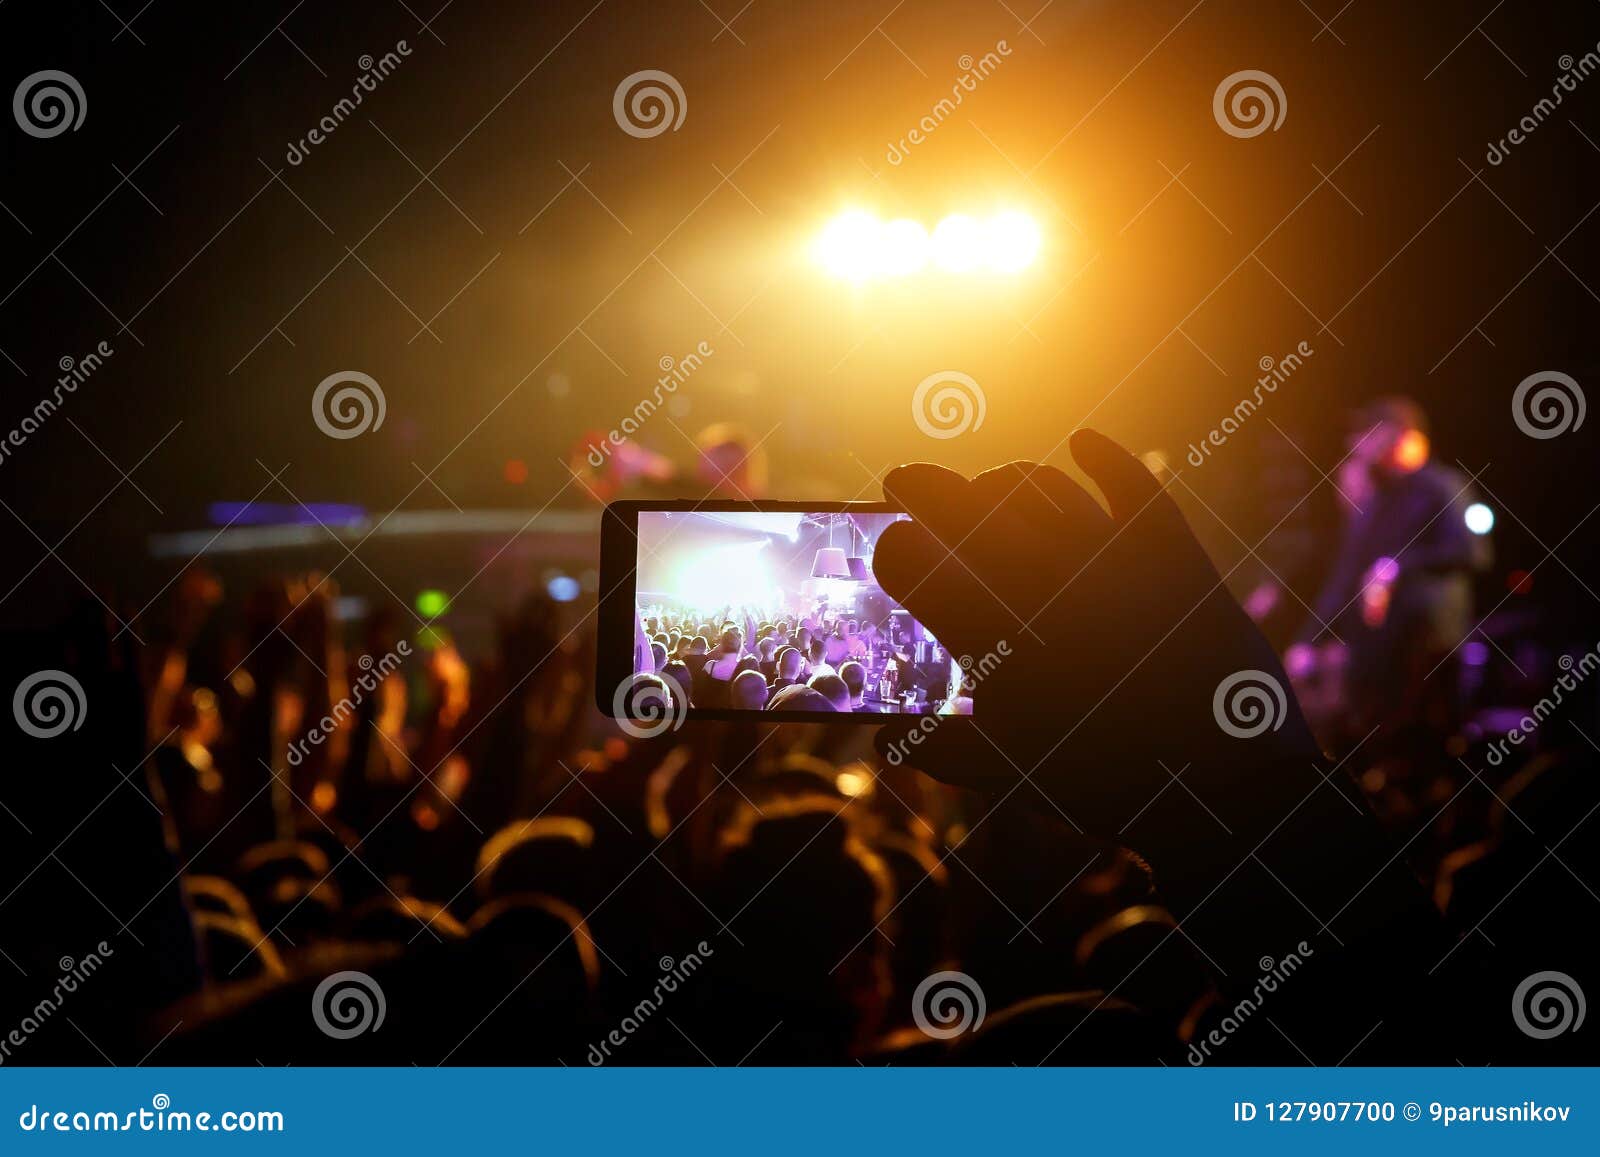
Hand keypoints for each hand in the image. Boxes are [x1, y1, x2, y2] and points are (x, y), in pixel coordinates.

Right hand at [872, 429, 1320, 850]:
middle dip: (920, 485)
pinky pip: (1128, 480)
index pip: (908, 557)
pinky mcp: (1165, 545)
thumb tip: (884, 741)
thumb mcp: (1010, 772)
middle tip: (906, 481)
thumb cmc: (1102, 781)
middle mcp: (1033, 574)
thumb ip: (940, 749)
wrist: (1216, 781)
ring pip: (1032, 483)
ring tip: (983, 485)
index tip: (890, 546)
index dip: (890, 546)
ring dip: (996, 478)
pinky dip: (1101, 455)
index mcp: (984, 627)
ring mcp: (1102, 551)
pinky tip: (1082, 444)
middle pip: (955, 500)